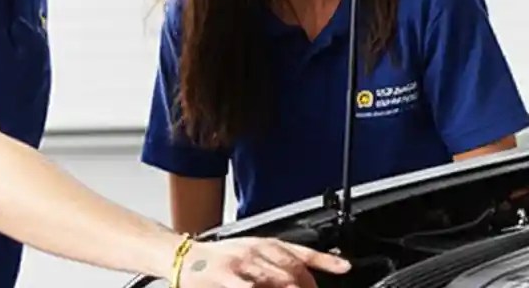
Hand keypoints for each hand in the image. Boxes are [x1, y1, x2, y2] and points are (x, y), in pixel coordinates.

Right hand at [177, 237, 350, 287]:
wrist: (184, 256)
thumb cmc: (221, 258)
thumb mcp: (253, 252)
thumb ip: (279, 262)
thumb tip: (302, 274)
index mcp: (266, 244)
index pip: (303, 252)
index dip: (326, 261)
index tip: (344, 267)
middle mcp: (257, 251)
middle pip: (293, 269)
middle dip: (307, 285)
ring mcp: (242, 265)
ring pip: (276, 278)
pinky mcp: (225, 277)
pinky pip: (247, 287)